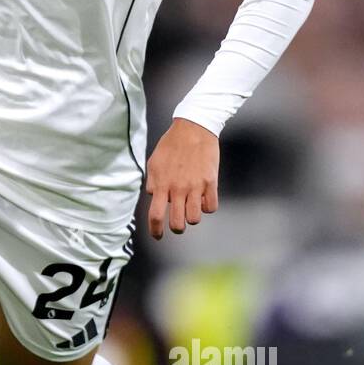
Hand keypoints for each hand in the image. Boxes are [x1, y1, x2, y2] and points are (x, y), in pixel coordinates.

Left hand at [145, 117, 219, 239]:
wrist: (194, 128)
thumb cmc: (172, 144)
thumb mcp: (154, 162)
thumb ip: (152, 182)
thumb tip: (152, 197)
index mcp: (161, 184)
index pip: (155, 215)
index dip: (155, 230)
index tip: (158, 236)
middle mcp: (178, 188)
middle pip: (177, 223)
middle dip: (177, 227)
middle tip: (178, 223)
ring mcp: (195, 186)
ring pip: (195, 218)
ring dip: (192, 217)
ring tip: (191, 207)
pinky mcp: (211, 182)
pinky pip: (211, 207)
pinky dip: (208, 207)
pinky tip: (204, 198)